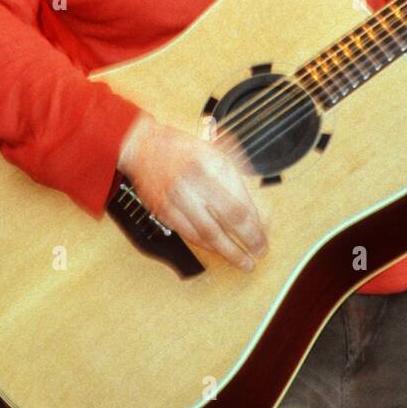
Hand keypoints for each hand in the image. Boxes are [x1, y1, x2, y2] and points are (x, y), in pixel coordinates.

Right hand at [117, 110, 268, 271]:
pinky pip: (189, 235)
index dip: (254, 227)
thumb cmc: (184, 149)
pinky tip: (217, 250)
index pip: (239, 204)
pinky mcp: (163, 211)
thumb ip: (240, 176)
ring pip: (206, 234)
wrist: (143, 146)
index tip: (263, 236)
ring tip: (242, 261)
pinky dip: (206, 246)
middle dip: (246, 242)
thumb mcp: (219, 152)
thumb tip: (259, 204)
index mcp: (213, 165)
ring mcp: (177, 198)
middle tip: (258, 253)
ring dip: (227, 252)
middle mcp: (194, 182)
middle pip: (226, 221)